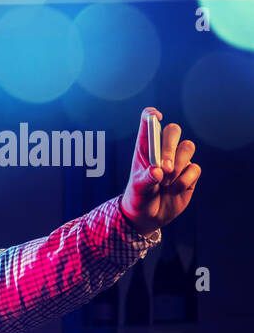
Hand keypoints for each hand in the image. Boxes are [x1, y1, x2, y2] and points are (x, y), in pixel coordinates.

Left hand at [120, 107, 200, 236]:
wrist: (149, 217)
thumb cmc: (139, 198)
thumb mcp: (137, 190)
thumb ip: (146, 179)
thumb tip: (158, 171)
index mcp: (145, 149)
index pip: (149, 124)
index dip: (152, 116)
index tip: (156, 116)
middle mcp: (163, 151)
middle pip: (173, 130)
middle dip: (170, 146)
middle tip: (164, 166)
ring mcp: (178, 161)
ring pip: (187, 147)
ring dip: (177, 166)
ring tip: (166, 182)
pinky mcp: (190, 173)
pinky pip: (194, 168)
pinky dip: (184, 180)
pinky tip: (174, 189)